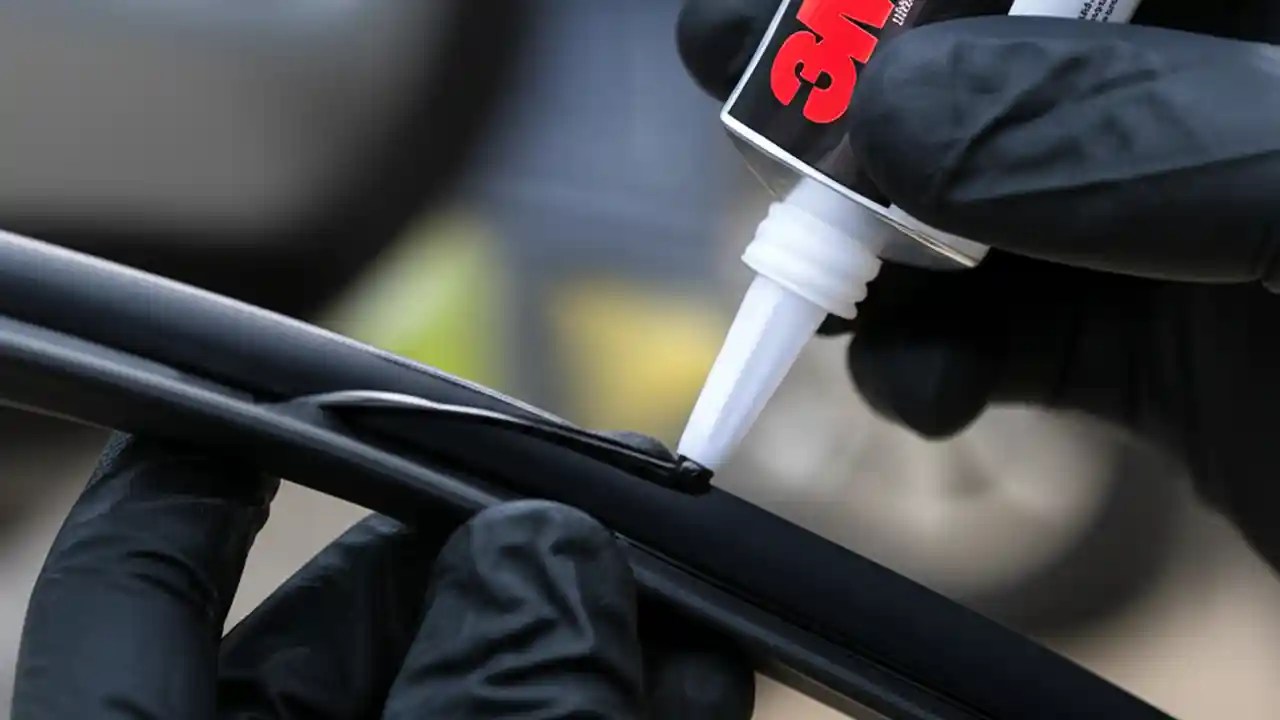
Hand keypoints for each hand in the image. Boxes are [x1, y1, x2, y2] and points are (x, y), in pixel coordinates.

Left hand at [12, 434, 754, 718]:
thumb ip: (485, 703)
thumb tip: (547, 555)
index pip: (139, 569)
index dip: (205, 449)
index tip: (271, 386)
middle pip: (346, 619)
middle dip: (489, 557)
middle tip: (607, 535)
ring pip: (468, 686)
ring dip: (584, 633)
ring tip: (690, 614)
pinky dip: (619, 712)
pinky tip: (700, 684)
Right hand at [678, 3, 1279, 566]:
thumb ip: (1134, 138)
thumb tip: (898, 106)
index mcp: (1256, 33)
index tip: (804, 18)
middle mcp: (1201, 100)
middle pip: (986, 53)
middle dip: (863, 94)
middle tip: (769, 118)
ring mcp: (1157, 218)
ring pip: (956, 196)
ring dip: (870, 248)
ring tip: (835, 291)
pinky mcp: (1126, 336)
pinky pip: (984, 323)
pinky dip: (922, 359)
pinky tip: (933, 391)